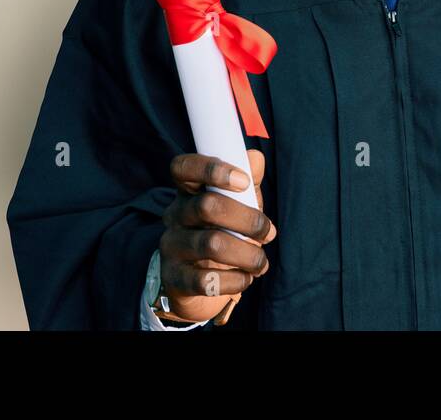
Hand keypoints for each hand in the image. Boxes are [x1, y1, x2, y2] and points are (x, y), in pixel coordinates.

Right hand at [157, 149, 275, 323]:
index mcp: (187, 191)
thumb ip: (248, 181)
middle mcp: (174, 215)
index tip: (243, 181)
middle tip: (268, 231)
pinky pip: (206, 280)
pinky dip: (235, 280)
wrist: (197, 282)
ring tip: (261, 262)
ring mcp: (171, 247)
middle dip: (248, 219)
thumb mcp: (237, 205)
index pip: (183, 167)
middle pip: (207, 206)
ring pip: (211, 244)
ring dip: (248, 253)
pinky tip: (246, 278)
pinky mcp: (175, 278)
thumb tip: (255, 159)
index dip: (212, 169)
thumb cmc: (222, 232)